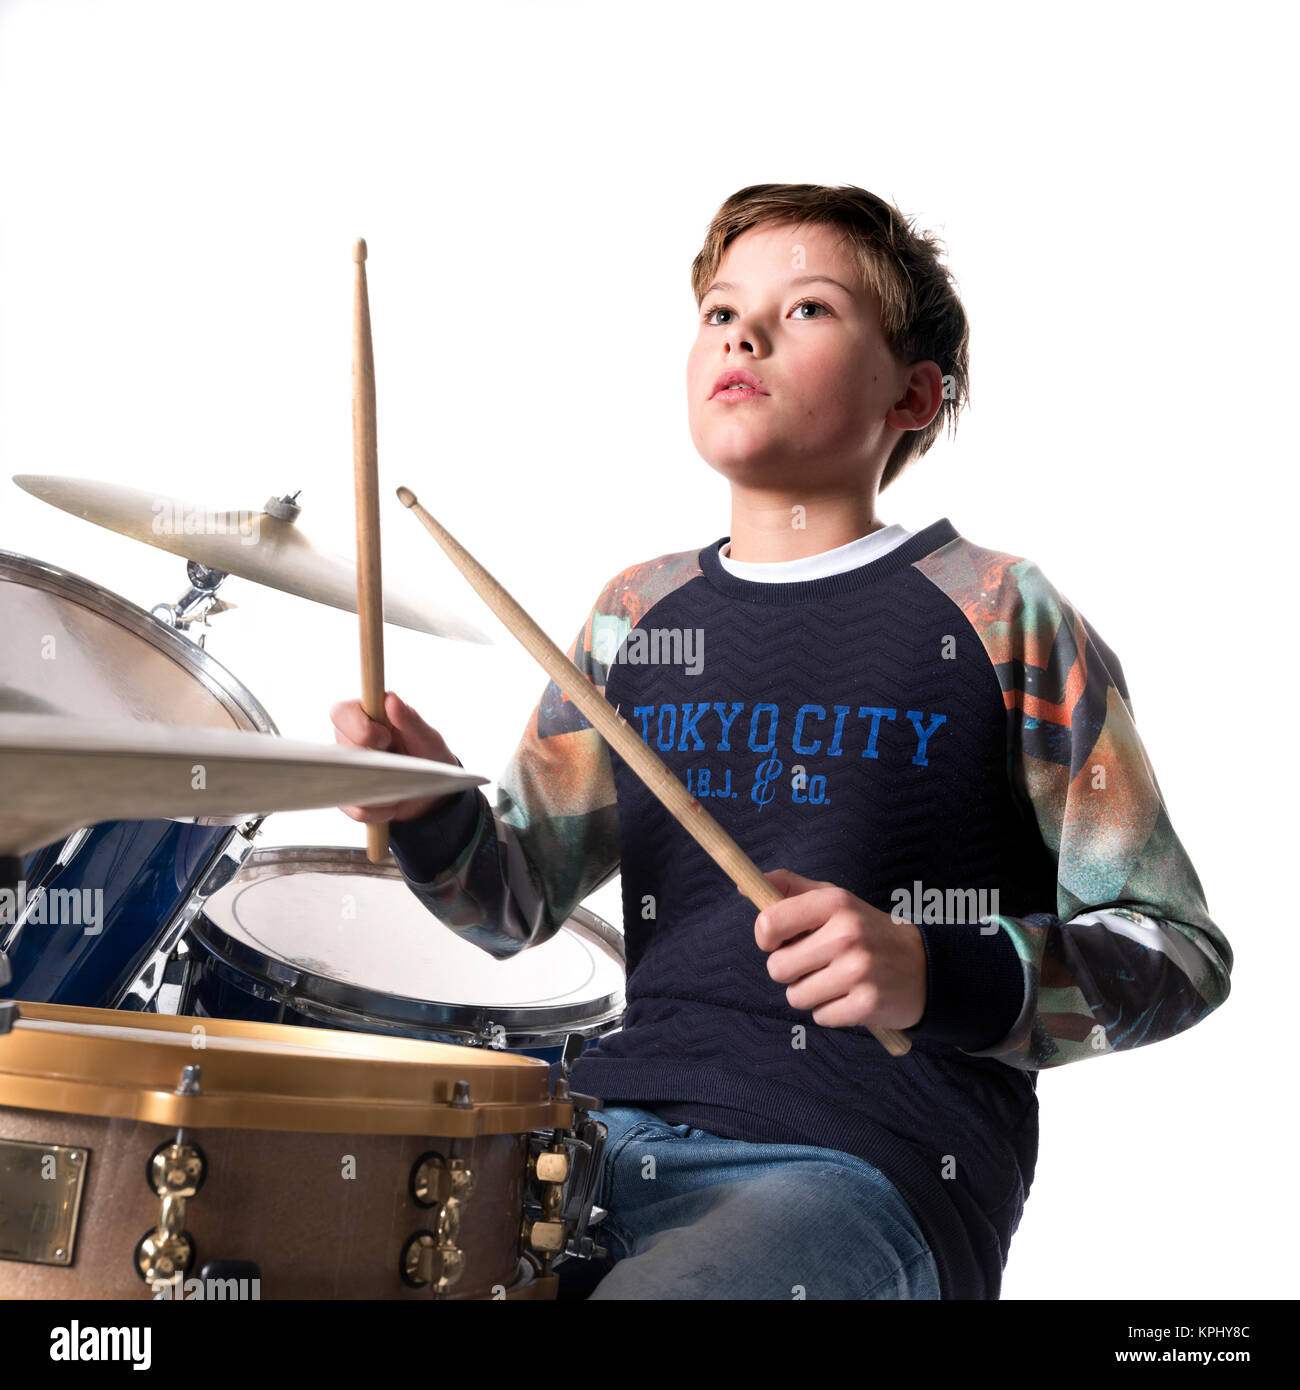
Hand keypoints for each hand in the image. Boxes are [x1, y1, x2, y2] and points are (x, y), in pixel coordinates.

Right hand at [330, 690, 462, 823]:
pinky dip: (377, 810)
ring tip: (400, 788)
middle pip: (339, 750)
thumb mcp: (428, 738)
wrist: (431, 792)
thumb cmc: (428, 755)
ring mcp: (347, 770)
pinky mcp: (350, 797)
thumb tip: (391, 699)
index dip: (358, 726)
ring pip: (344, 781)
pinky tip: (393, 805)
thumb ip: (410, 720)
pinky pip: (353, 807)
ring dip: (376, 790)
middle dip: (370, 763)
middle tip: (395, 768)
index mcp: (368, 718)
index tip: (385, 738)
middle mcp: (351, 741)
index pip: (342, 713)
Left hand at [746, 868, 927, 1029]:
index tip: (780, 941)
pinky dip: (830, 1011)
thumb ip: (789, 889)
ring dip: (810, 993)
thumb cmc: (866, 930)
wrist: (924, 965)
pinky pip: (819, 1017)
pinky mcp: (866, 1004)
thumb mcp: (833, 899)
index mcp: (834, 902)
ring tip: (835, 980)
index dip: (766, 938)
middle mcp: (846, 934)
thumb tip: (743, 887)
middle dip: (790, 970)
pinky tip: (850, 996)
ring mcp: (858, 970)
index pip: (769, 923)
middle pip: (777, 968)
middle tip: (816, 963)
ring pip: (795, 996)